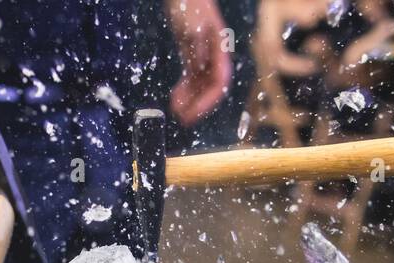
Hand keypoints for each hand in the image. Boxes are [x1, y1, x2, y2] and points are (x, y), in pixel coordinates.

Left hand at [166, 0, 233, 126]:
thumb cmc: (189, 4)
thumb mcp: (192, 24)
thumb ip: (196, 46)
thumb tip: (199, 66)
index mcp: (220, 50)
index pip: (218, 83)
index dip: (206, 102)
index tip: (192, 113)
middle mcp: (214, 57)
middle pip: (210, 89)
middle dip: (198, 106)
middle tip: (182, 119)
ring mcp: (204, 58)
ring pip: (201, 87)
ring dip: (190, 101)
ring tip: (175, 111)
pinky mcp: (194, 57)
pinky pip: (192, 79)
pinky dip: (184, 91)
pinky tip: (174, 99)